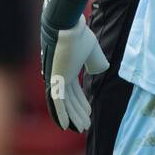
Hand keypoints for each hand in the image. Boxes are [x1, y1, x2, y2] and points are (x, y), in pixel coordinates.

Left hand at [40, 16, 108, 131]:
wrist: (68, 25)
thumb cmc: (79, 35)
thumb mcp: (92, 51)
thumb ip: (95, 61)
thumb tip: (99, 70)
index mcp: (66, 69)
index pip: (74, 91)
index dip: (82, 103)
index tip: (89, 112)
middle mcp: (59, 76)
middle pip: (70, 100)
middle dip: (79, 113)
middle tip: (86, 125)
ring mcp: (56, 78)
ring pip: (65, 104)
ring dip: (74, 117)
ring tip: (83, 128)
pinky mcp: (54, 79)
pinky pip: (57, 101)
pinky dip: (62, 114)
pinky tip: (66, 126)